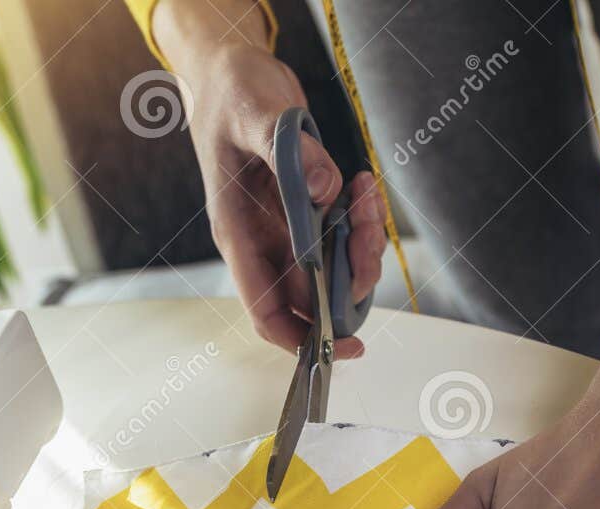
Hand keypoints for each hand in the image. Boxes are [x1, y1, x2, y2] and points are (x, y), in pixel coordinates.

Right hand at [178, 41, 385, 355]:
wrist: (233, 70)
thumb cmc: (230, 92)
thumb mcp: (253, 111)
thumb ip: (287, 149)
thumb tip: (323, 187)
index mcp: (238, 234)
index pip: (267, 309)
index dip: (302, 339)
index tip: (345, 346)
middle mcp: (264, 241)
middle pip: (313, 296)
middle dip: (350, 280)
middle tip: (369, 237)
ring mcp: (287, 228)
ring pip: (335, 268)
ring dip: (362, 246)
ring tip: (366, 198)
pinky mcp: (308, 209)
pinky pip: (344, 235)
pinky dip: (363, 220)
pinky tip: (362, 185)